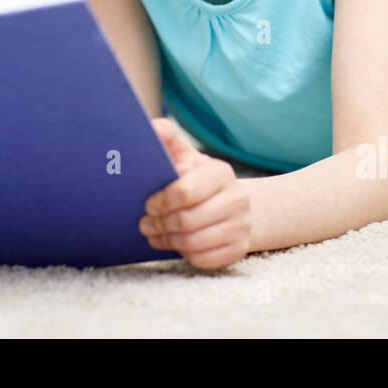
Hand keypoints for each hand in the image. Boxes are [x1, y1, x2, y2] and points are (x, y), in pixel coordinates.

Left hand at [140, 117, 250, 268]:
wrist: (230, 203)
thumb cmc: (197, 178)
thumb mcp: (184, 156)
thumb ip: (167, 140)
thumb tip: (152, 127)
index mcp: (221, 173)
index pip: (185, 192)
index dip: (161, 201)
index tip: (148, 204)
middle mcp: (237, 198)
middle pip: (187, 221)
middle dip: (160, 224)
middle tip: (145, 224)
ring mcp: (242, 225)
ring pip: (194, 242)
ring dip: (168, 240)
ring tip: (154, 234)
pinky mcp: (239, 249)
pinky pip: (204, 260)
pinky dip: (184, 254)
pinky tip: (174, 244)